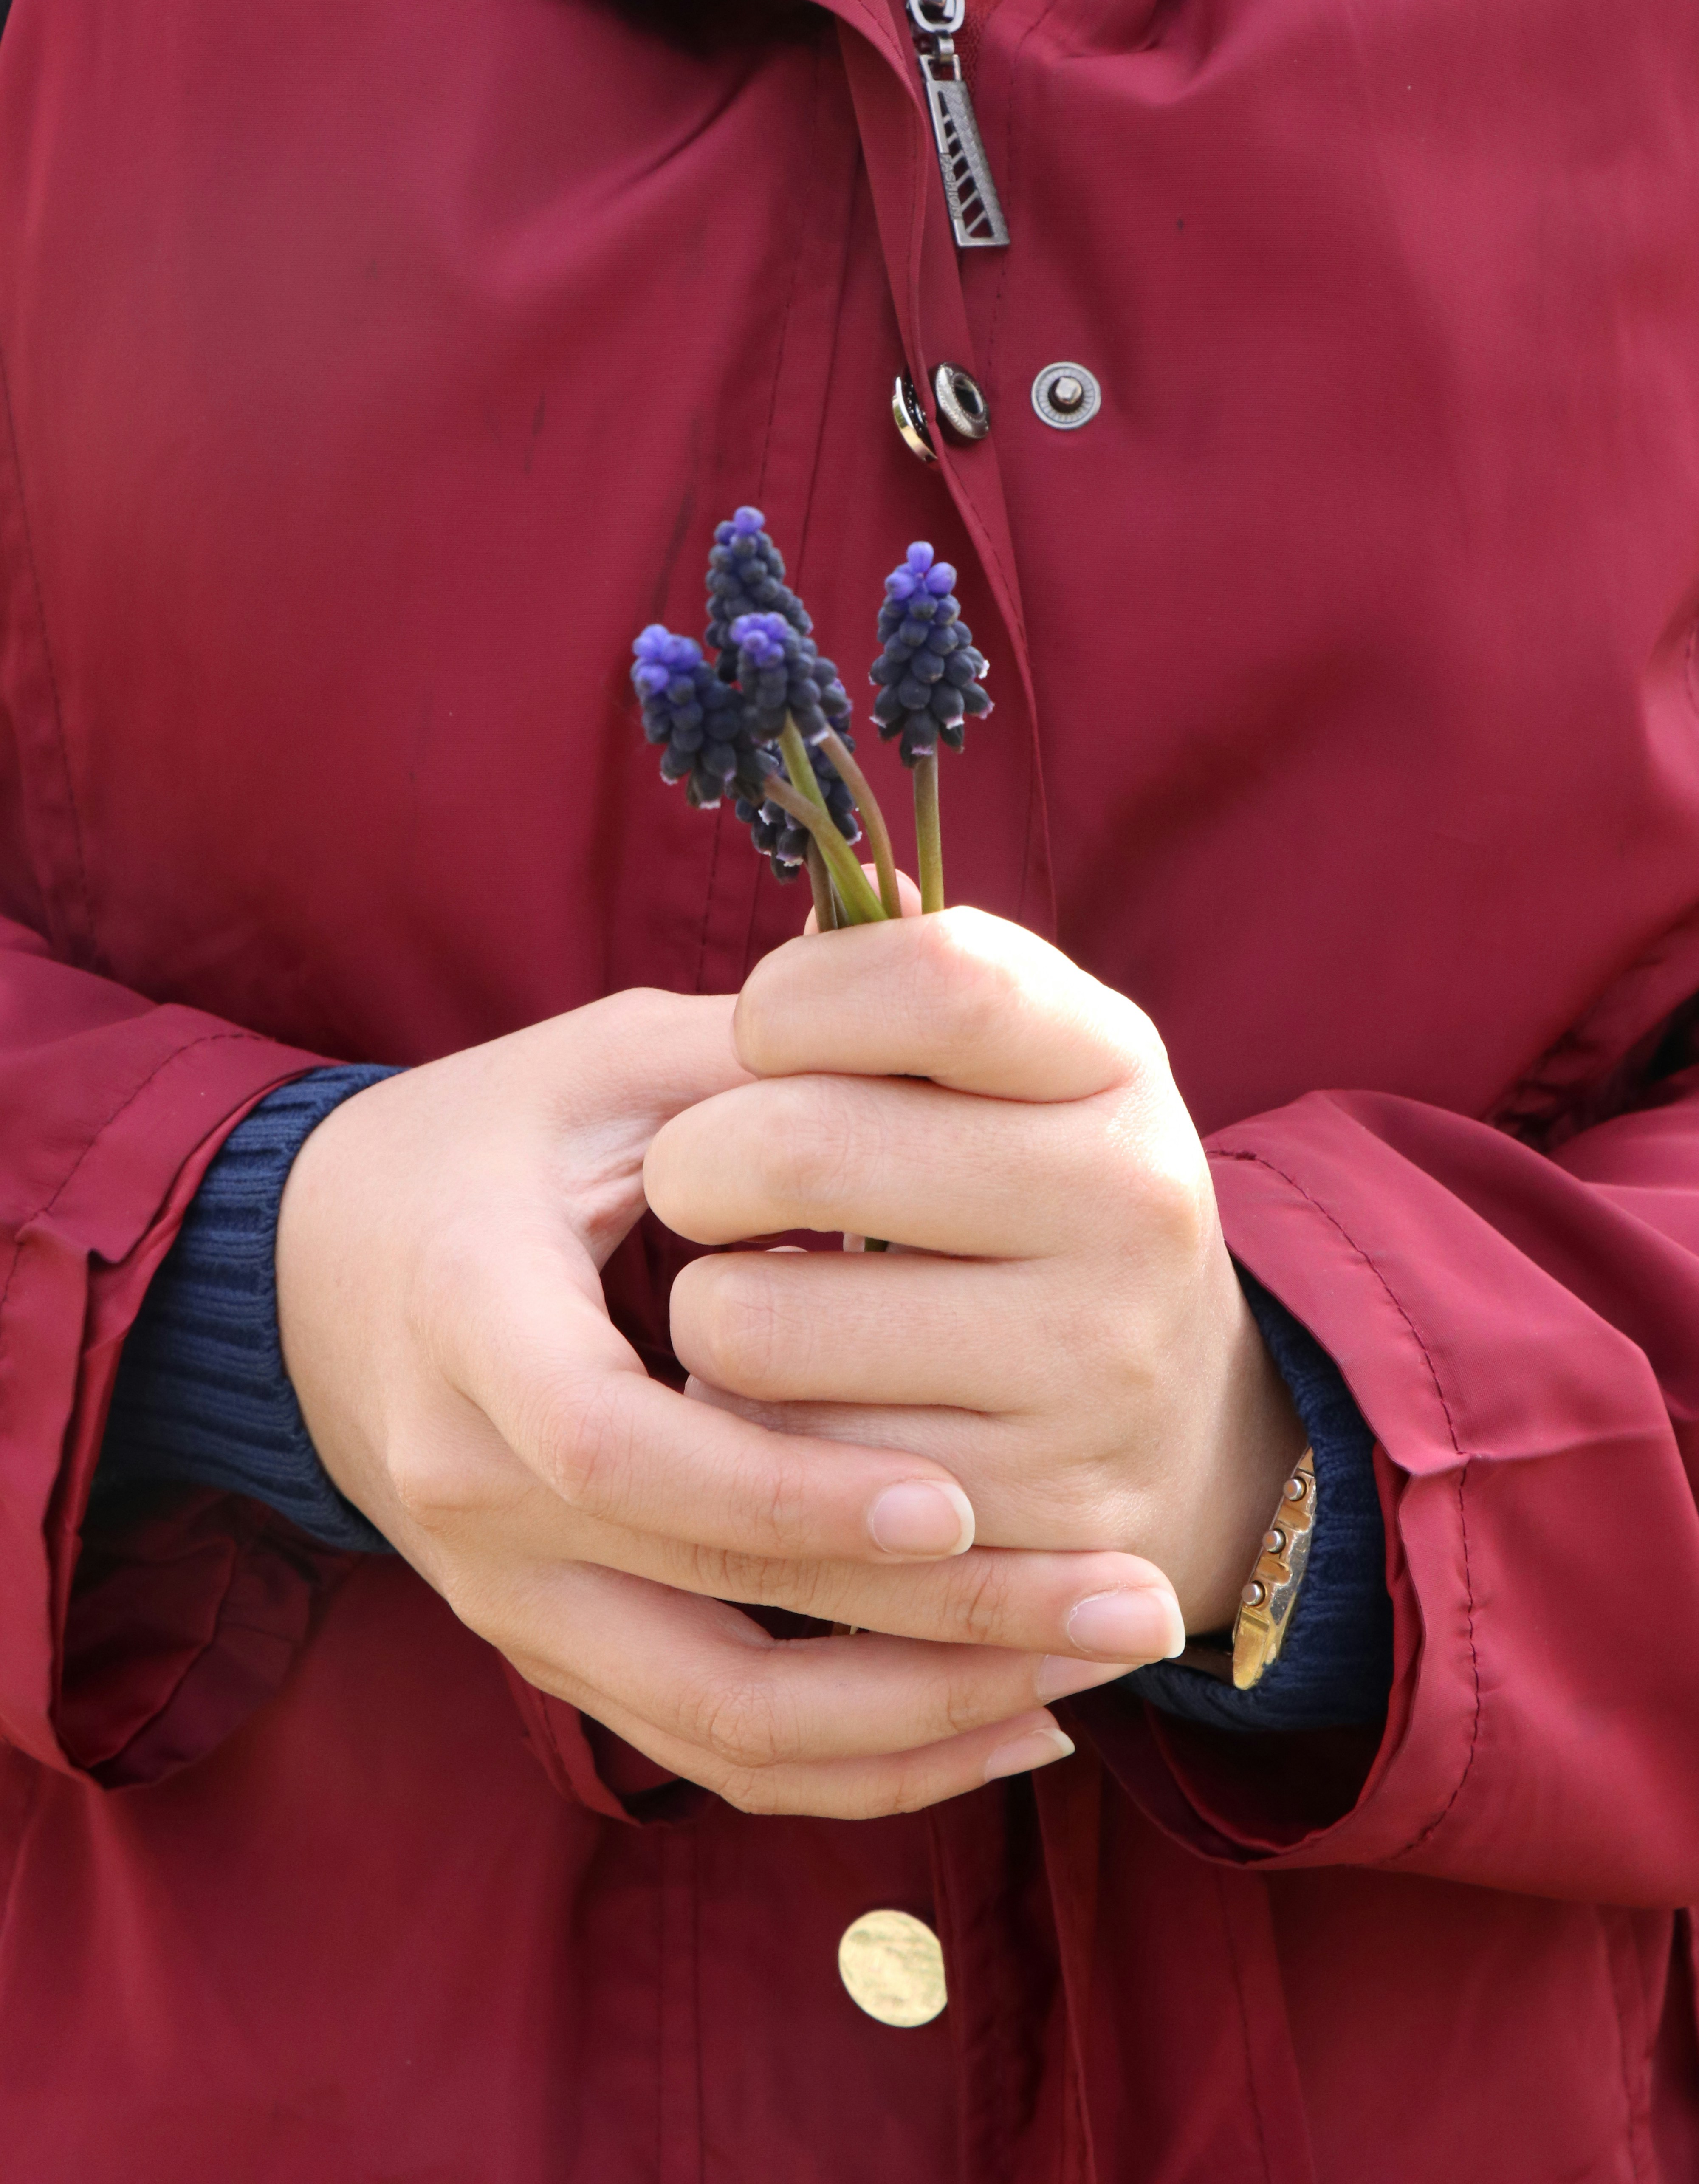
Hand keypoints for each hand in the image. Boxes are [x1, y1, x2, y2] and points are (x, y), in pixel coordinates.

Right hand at [276, 990, 1182, 1816]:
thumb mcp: (601, 1069)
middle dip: (935, 1626)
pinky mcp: (550, 1646)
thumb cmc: (482, 1140)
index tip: (951, 1495)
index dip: (787, 1486)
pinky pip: (706, 1752)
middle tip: (1128, 1606)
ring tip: (1089, 1679)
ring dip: (919, 1719)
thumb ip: (755, 1064)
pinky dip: (857, 1764)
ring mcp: (507, 1595)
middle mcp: (475, 1493)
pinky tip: (998, 1725)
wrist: (323, 1269)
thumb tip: (933, 1014)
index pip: (621, 1450)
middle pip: (710, 1619)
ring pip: (721, 1731)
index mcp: (472, 1320)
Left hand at [646, 912, 1303, 1635]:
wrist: (1172, 1409)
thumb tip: (845, 861)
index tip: (761, 1036)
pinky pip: (789, 1470)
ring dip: (710, 1315)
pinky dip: (753, 1438)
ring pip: (757, 1325)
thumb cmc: (1027, 1190)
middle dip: (694, 1166)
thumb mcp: (1013, 1062)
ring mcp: (1093, 1366)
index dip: (793, 999)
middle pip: (797, 1149)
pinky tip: (804, 1409)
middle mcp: (1132, 1201)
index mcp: (1113, 1060)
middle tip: (702, 1185)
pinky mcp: (1033, 1509)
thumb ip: (915, 973)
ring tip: (757, 1306)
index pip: (928, 977)